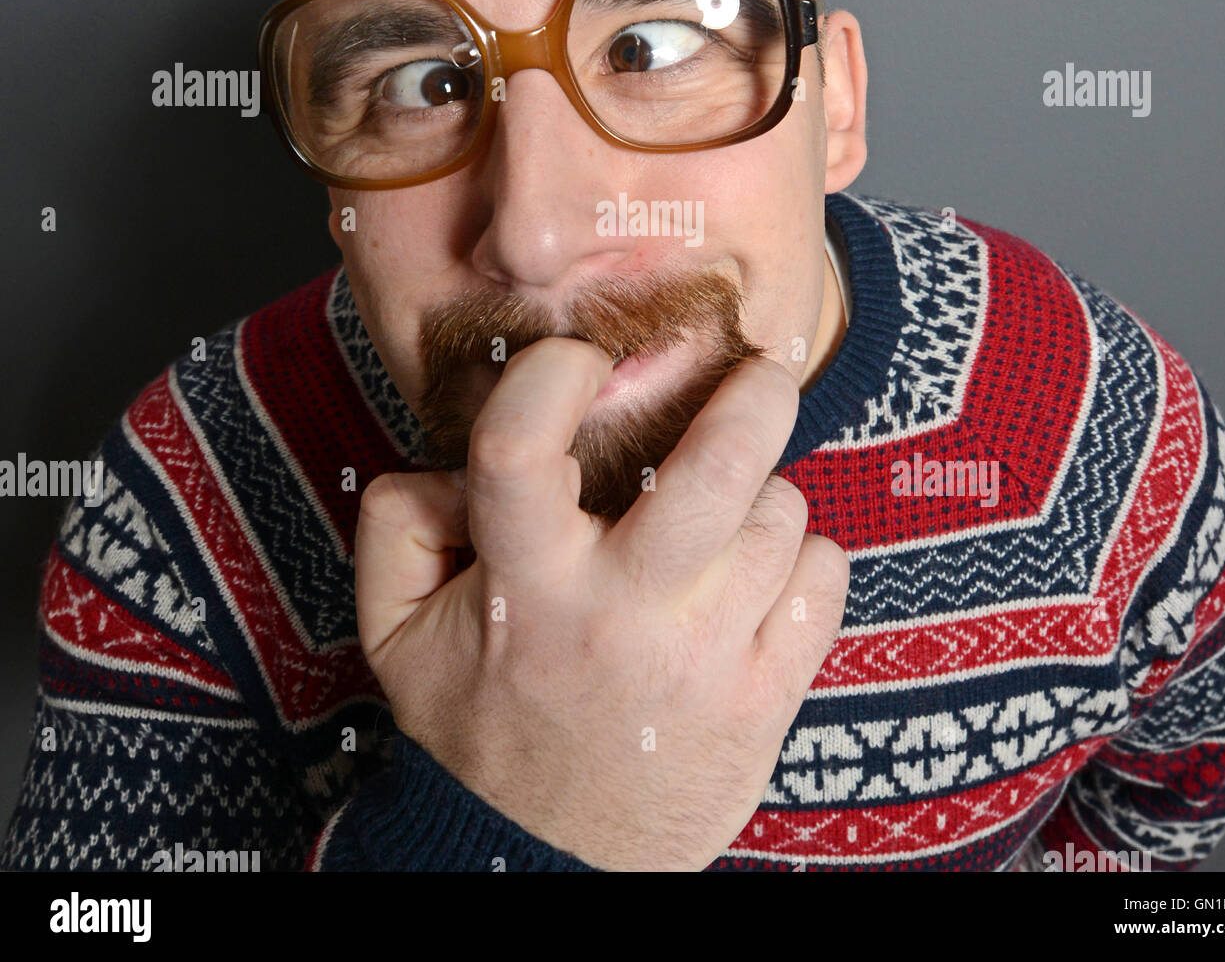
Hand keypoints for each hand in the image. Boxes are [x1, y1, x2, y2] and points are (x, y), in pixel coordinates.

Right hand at [355, 338, 848, 870]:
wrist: (549, 864)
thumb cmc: (480, 728)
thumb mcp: (397, 634)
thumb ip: (398, 526)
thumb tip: (453, 462)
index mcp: (527, 587)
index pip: (521, 447)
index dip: (552, 374)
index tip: (579, 363)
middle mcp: (624, 613)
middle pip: (717, 466)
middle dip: (750, 395)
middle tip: (756, 372)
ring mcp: (708, 658)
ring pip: (782, 514)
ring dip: (762, 494)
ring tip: (725, 517)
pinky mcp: (767, 698)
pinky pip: (825, 580)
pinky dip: (803, 559)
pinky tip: (760, 576)